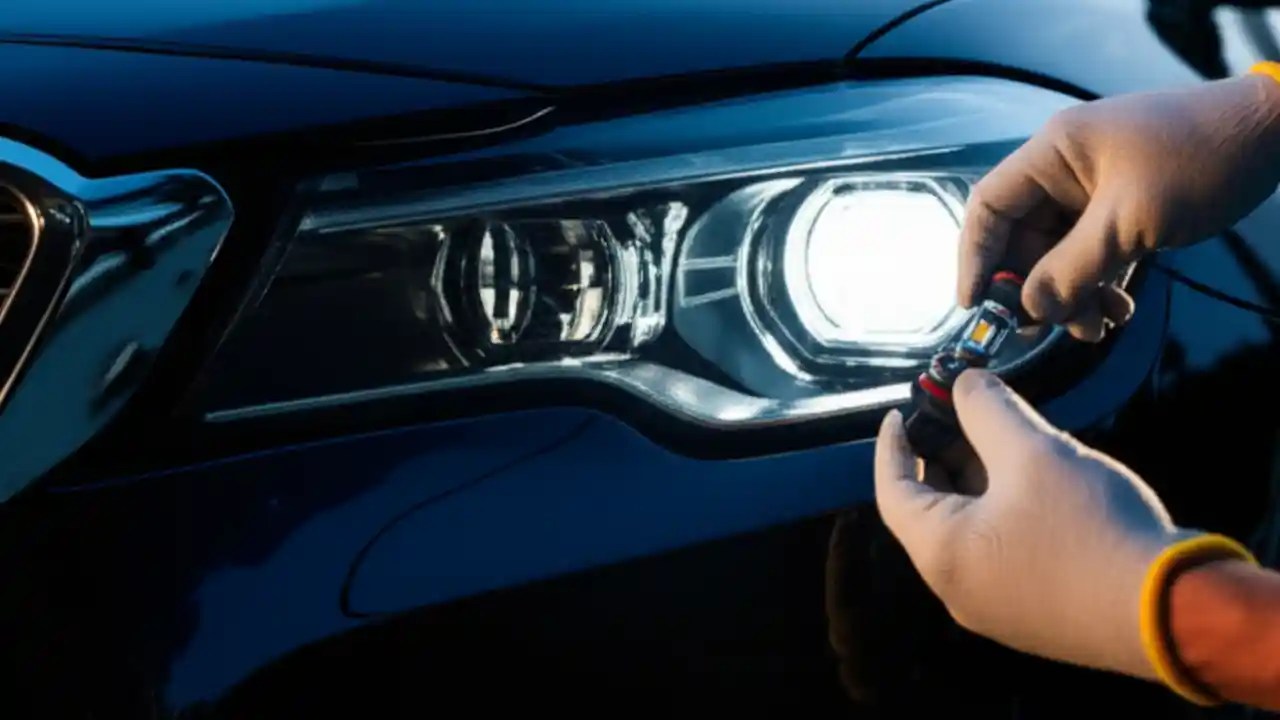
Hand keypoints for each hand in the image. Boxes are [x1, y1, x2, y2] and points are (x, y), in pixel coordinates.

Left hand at [874, 369, 1198, 679]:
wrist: (1174, 610)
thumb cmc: (1090, 528)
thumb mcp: (1033, 451)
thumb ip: (988, 410)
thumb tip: (964, 383)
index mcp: (941, 554)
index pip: (893, 491)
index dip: (892, 446)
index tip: (900, 411)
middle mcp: (958, 589)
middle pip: (930, 513)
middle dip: (941, 459)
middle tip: (957, 416)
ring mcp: (998, 609)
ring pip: (969, 533)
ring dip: (976, 485)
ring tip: (1001, 440)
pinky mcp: (1036, 618)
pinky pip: (1001, 556)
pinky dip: (1002, 514)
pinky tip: (1037, 486)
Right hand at [960, 73, 1279, 340]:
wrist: (1278, 132)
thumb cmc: (1202, 160)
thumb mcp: (1130, 221)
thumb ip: (1072, 268)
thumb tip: (1030, 310)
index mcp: (1054, 153)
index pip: (989, 208)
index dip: (976, 258)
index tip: (976, 306)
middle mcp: (1065, 168)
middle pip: (1024, 240)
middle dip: (1038, 289)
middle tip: (1058, 329)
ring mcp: (1095, 188)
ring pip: (1059, 253)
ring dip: (1072, 294)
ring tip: (1098, 326)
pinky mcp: (1122, 205)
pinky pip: (1091, 252)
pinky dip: (1098, 283)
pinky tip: (1118, 308)